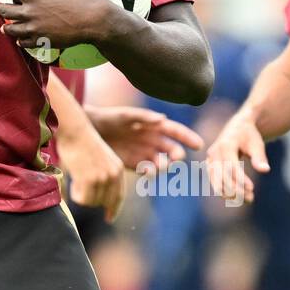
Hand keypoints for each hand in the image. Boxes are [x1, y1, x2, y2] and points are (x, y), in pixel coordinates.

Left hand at [0, 0, 111, 51]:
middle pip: (3, 11)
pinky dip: (20, 40)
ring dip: (6, 26)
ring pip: (10, 30)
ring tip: (5, 26)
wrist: (94, 20)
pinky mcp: (42, 41)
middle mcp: (28, 13)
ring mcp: (34, 29)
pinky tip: (21, 38)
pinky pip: (23, 43)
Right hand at [56, 119, 126, 222]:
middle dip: (91, 199)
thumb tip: (101, 198)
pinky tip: (73, 180)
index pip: (118, 196)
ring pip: (91, 202)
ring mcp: (102, 178)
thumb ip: (105, 175)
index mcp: (118, 169)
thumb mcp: (101, 159)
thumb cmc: (82, 143)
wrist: (74, 131)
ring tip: (76, 178)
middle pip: (103, 202)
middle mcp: (113, 175)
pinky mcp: (89, 179)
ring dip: (82, 195)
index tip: (109, 219)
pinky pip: (82, 199)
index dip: (113, 209)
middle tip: (80, 187)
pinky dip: (75, 194)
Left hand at [88, 106, 203, 170]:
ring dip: (164, 166)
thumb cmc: (109, 118)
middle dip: (177, 155)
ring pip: (162, 162)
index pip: (175, 131)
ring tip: (159, 166)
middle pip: (172, 149)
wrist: (91, 131)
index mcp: (154, 125)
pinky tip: (147, 171)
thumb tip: (163, 119)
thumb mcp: (125, 115)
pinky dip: (150, 173)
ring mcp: (144, 153)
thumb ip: (143, 117)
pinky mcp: (135, 164)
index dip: (188, 137)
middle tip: (175, 159)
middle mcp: (152, 140)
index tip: (199, 145)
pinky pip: (148, 171)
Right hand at [206, 112, 268, 203]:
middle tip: (251, 198)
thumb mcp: (257, 144)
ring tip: (247, 199)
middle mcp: (214, 152)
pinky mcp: (210, 166)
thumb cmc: (249, 136)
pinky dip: (224, 191)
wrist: (238, 128)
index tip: (252, 189)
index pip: (231, 166)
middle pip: (222, 176)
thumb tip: (265, 170)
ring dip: (230, 193)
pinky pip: (214, 181)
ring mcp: (210, 159)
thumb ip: (259, 157)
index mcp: (225, 145)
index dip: (241, 179)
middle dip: (236, 189)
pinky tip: (237, 197)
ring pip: (216, 181)